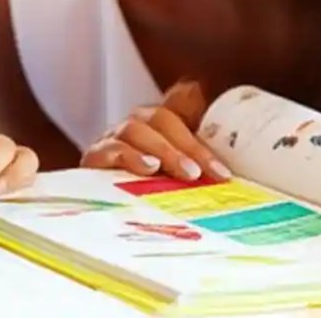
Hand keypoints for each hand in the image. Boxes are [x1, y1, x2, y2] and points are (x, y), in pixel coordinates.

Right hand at [80, 80, 230, 181]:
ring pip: (135, 129)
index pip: (184, 116)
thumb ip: (195, 165)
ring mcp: (112, 138)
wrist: (97, 204)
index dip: (203, 142)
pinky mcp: (93, 156)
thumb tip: (226, 166)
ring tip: (183, 172)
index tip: (223, 173)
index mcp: (158, 124)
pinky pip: (110, 149)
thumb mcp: (172, 177)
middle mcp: (136, 125)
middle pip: (161, 119)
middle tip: (201, 174)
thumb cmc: (142, 188)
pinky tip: (147, 168)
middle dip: (186, 146)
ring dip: (162, 149)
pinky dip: (130, 156)